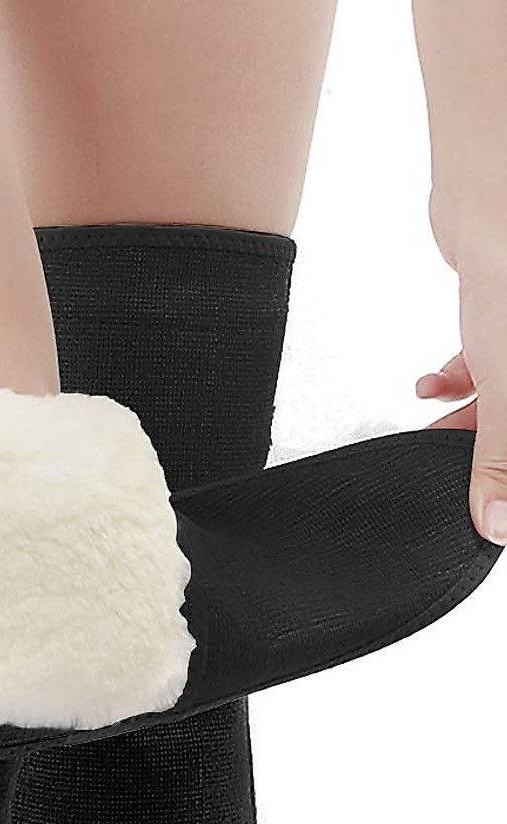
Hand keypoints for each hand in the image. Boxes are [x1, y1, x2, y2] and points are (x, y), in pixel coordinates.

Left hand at [416, 256, 506, 544]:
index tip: (492, 507)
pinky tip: (429, 388)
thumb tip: (500, 525)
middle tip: (453, 473)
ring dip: (468, 419)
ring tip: (431, 433)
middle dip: (486, 447)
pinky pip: (496, 365)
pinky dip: (461, 379)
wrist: (497, 193)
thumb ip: (502, 458)